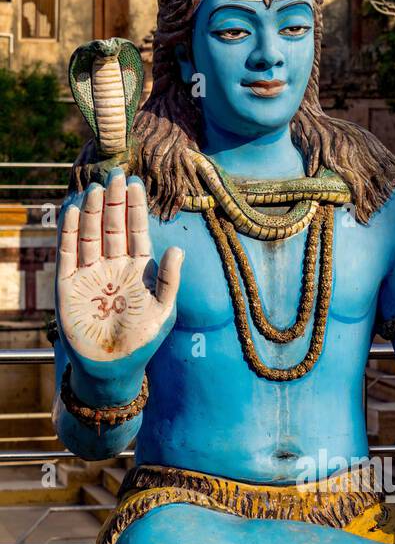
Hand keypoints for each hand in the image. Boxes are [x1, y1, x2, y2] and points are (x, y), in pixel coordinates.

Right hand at [57, 169, 182, 388]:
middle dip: (115, 202)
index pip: (136, 232)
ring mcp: (90, 273)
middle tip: (117, 175)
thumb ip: (169, 279)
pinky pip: (68, 253)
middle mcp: (113, 266)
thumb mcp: (163, 310)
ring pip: (91, 235)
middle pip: (113, 227)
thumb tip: (177, 248)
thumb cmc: (142, 341)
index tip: (137, 184)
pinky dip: (71, 233)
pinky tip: (75, 212)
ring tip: (98, 189)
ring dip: (94, 212)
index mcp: (138, 269)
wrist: (113, 368)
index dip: (136, 209)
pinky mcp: (69, 284)